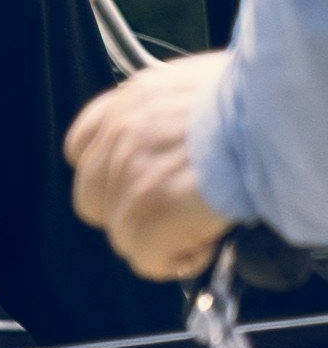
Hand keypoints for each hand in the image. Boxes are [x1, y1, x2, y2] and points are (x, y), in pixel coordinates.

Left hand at [70, 57, 230, 284]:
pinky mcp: (154, 209)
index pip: (79, 150)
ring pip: (123, 235)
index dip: (110, 179)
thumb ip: (164, 115)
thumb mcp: (191, 87)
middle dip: (129, 215)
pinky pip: (146, 258)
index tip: (139, 187)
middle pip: (93, 201)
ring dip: (161, 240)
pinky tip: (205, 242)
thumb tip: (175, 144)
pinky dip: (176, 261)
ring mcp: (132, 174)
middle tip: (171, 215)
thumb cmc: (248, 102)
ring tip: (200, 226)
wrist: (268, 114)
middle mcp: (119, 136)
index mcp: (126, 103)